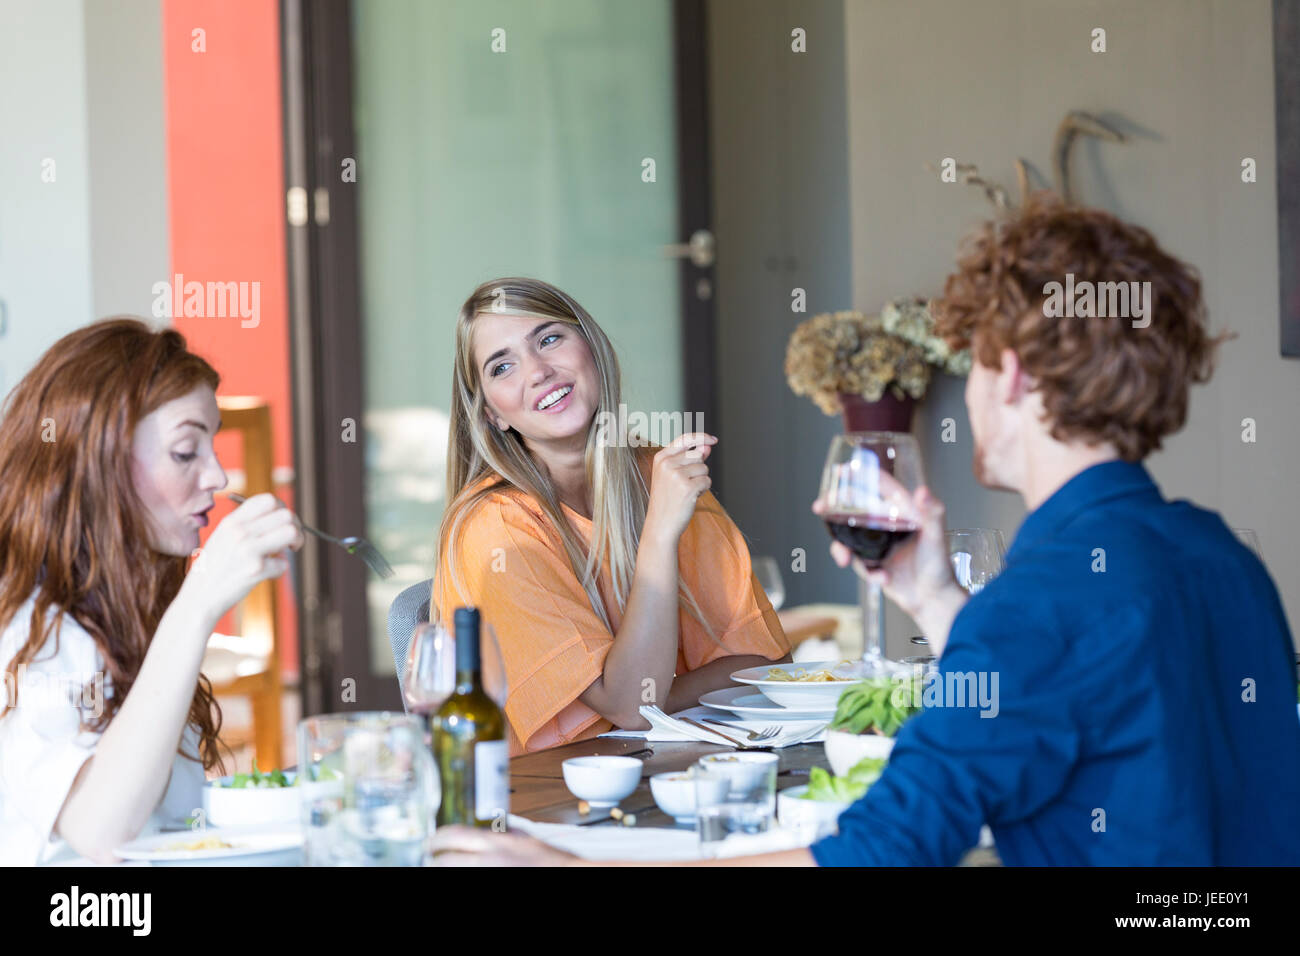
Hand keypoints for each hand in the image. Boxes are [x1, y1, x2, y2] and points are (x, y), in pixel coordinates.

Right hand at [182, 493, 304, 627]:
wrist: (199, 598)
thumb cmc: (215, 568)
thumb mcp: (223, 538)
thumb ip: (246, 525)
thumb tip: (281, 517)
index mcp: (232, 521)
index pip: (268, 499)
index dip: (283, 509)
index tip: (283, 522)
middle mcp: (240, 531)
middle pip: (286, 515)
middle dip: (297, 527)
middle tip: (293, 541)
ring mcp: (248, 550)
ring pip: (291, 532)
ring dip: (296, 542)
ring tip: (286, 552)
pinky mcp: (255, 570)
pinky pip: (283, 564)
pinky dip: (279, 570)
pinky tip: (266, 574)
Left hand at [431, 825, 580, 865]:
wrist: (570, 875)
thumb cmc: (553, 863)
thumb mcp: (528, 841)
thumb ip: (510, 834)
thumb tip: (499, 828)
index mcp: (496, 843)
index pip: (454, 835)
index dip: (437, 838)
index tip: (430, 841)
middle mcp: (489, 860)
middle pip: (445, 860)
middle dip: (433, 860)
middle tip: (428, 858)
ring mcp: (489, 875)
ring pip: (454, 873)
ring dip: (445, 870)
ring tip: (440, 867)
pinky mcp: (491, 890)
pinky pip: (466, 880)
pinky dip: (461, 876)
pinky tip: (461, 875)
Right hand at [643, 432, 716, 544]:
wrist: (660, 524)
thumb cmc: (666, 501)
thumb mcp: (673, 476)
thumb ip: (689, 459)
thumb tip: (706, 446)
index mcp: (661, 458)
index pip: (685, 439)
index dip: (701, 437)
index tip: (713, 440)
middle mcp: (667, 464)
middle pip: (698, 455)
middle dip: (698, 469)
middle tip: (684, 484)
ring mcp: (676, 475)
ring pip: (704, 468)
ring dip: (700, 481)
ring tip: (685, 492)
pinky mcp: (687, 487)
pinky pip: (707, 481)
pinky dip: (703, 490)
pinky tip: (690, 497)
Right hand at [813, 485, 957, 619]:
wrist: (933, 601)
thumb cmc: (940, 568)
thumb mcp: (936, 538)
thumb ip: (932, 513)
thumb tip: (923, 491)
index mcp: (904, 512)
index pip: (880, 486)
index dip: (861, 476)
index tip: (842, 472)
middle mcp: (890, 526)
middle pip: (857, 510)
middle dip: (835, 509)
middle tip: (821, 507)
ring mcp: (880, 544)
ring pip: (850, 539)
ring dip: (842, 549)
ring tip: (844, 559)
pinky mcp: (874, 563)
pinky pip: (859, 563)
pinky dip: (868, 573)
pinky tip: (882, 577)